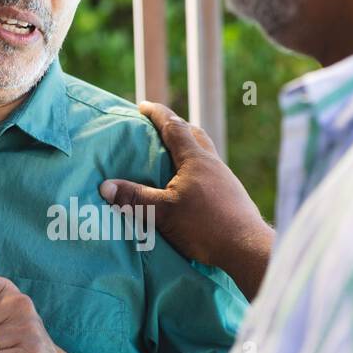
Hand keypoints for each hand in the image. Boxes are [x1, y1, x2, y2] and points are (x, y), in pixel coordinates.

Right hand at [100, 101, 273, 299]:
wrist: (247, 247)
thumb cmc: (204, 226)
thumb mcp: (163, 213)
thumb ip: (135, 198)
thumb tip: (105, 187)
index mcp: (195, 159)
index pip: (174, 127)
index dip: (157, 114)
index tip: (143, 106)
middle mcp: (213, 163)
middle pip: (195, 134)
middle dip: (176, 125)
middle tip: (160, 125)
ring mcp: (226, 178)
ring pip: (206, 152)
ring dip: (190, 146)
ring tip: (175, 153)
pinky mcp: (232, 194)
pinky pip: (212, 170)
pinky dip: (198, 167)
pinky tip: (193, 183)